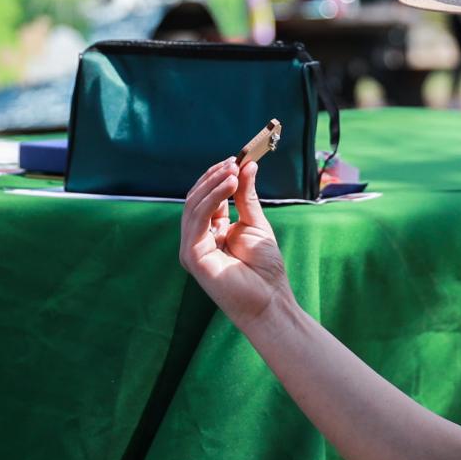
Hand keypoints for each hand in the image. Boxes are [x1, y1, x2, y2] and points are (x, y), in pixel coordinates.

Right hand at [179, 158, 294, 331]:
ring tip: (233, 170)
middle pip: (196, 198)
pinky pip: (197, 219)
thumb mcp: (255, 223)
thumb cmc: (264, 269)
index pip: (206, 198)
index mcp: (210, 232)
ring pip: (193, 205)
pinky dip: (212, 198)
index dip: (218, 177)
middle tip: (234, 161)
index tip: (236, 160)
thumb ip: (246, 196)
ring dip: (213, 183)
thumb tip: (246, 165)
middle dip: (214, 177)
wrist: (269, 300)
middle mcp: (196, 239)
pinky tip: (229, 185)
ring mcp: (191, 247)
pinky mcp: (192, 255)